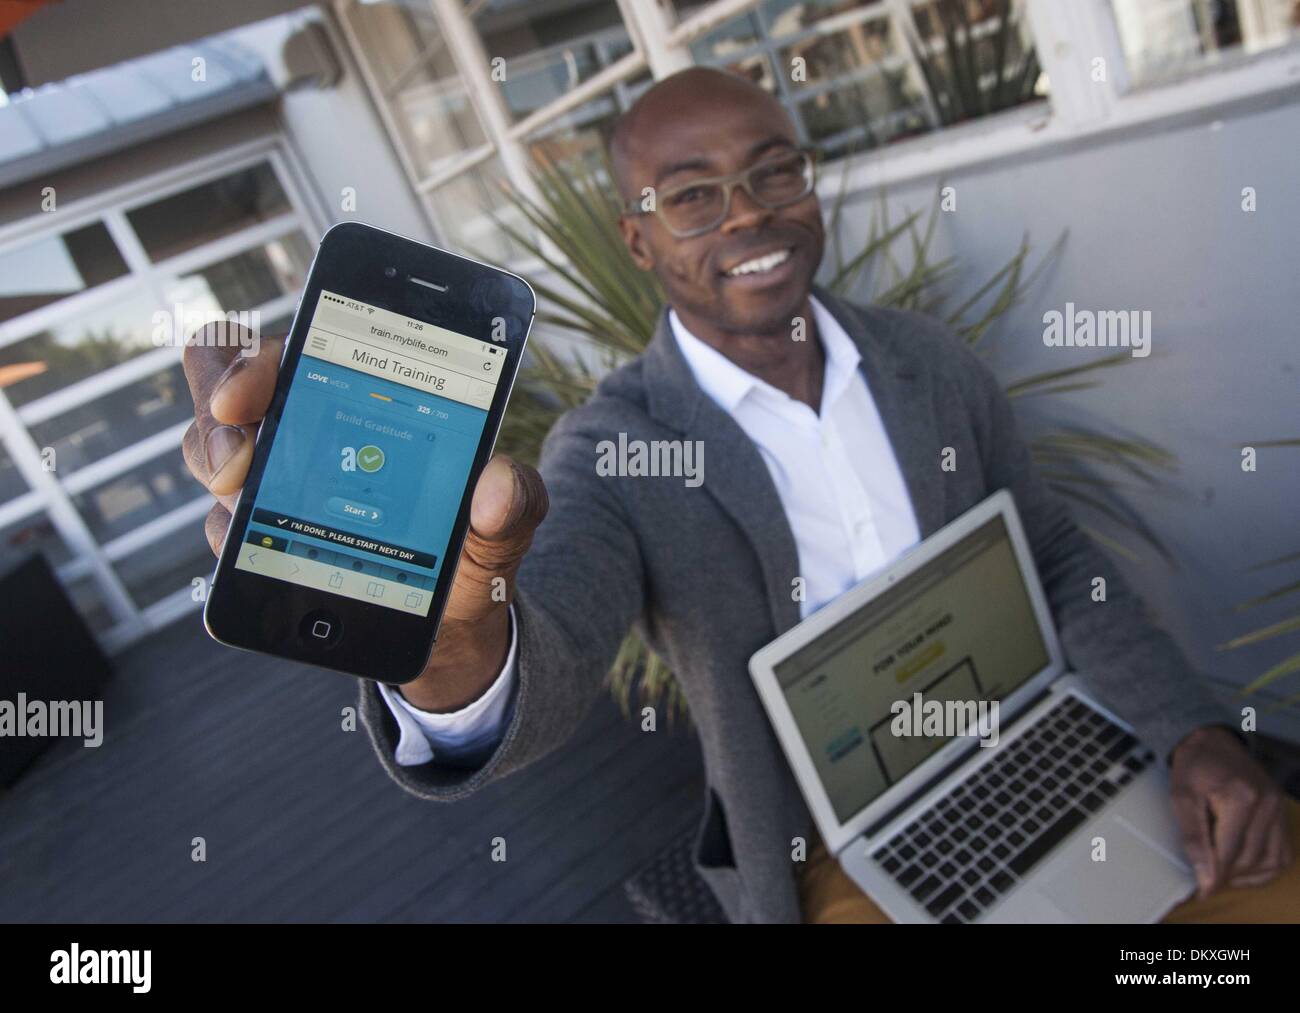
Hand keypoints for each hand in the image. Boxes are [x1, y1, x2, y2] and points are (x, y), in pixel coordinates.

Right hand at [181, 322, 548, 709]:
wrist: (456, 625)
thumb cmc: (477, 546)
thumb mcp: (509, 519)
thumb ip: (516, 497)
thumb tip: (496, 486)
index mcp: (368, 394)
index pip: (291, 346)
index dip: (253, 357)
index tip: (246, 394)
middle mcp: (311, 427)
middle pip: (225, 388)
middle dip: (217, 415)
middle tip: (240, 460)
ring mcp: (281, 482)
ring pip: (215, 456)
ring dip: (221, 476)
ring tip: (245, 506)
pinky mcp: (266, 539)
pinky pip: (228, 530)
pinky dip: (237, 540)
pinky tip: (260, 556)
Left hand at [1168, 724, 1292, 897]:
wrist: (1212, 741)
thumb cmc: (1193, 768)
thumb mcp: (1181, 797)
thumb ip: (1193, 837)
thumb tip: (1204, 876)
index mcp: (1241, 798)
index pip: (1230, 852)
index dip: (1215, 876)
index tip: (1202, 891)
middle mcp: (1267, 805)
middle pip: (1250, 859)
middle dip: (1228, 876)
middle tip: (1208, 881)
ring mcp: (1279, 809)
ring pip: (1270, 861)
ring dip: (1247, 875)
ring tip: (1223, 874)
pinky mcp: (1282, 814)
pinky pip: (1283, 853)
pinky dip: (1265, 867)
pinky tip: (1244, 868)